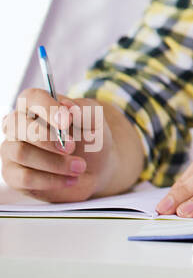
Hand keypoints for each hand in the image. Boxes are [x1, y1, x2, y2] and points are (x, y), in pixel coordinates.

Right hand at [1, 91, 116, 201]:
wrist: (95, 169)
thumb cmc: (90, 138)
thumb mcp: (95, 121)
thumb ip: (85, 110)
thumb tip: (69, 108)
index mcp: (36, 106)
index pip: (31, 97)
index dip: (47, 108)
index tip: (67, 121)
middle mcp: (18, 127)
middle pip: (18, 126)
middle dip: (47, 138)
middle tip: (72, 147)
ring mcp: (12, 151)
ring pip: (21, 153)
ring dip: (55, 162)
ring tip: (80, 167)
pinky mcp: (13, 175)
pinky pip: (24, 177)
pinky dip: (51, 180)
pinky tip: (71, 179)